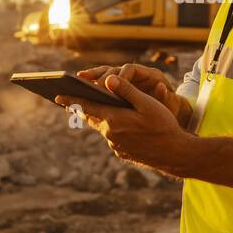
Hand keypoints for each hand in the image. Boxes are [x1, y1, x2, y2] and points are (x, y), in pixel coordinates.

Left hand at [54, 74, 193, 176]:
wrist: (174, 154)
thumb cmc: (163, 125)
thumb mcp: (147, 103)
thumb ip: (126, 90)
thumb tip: (108, 78)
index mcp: (114, 118)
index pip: (87, 106)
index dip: (72, 100)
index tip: (58, 96)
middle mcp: (110, 133)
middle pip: (91, 117)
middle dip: (82, 108)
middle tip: (69, 102)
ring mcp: (116, 144)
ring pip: (102, 128)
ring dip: (97, 119)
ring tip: (92, 110)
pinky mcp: (122, 152)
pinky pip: (112, 137)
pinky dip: (111, 129)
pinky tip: (117, 126)